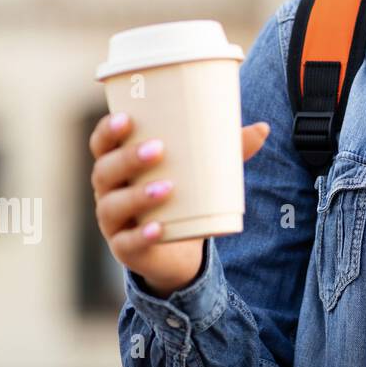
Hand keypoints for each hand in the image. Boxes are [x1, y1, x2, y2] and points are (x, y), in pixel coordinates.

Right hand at [89, 112, 270, 297]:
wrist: (177, 248)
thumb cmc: (183, 194)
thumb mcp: (201, 171)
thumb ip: (228, 150)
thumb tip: (264, 128)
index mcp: (119, 164)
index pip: (102, 144)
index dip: (107, 131)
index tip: (126, 118)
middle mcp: (109, 191)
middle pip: (105, 171)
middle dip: (127, 158)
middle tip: (158, 149)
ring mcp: (113, 222)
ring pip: (113, 206)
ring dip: (137, 196)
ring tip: (168, 188)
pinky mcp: (126, 248)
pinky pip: (128, 242)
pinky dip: (143, 235)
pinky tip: (159, 229)